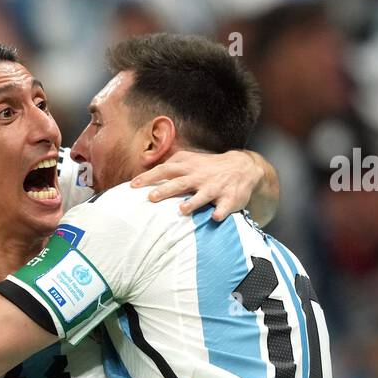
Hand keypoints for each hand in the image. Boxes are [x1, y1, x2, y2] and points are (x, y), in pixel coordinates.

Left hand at [130, 149, 262, 221]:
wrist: (243, 167)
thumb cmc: (209, 167)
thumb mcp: (191, 160)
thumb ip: (171, 165)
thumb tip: (146, 171)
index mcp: (189, 167)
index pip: (165, 170)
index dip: (149, 177)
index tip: (133, 186)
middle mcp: (200, 176)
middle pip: (180, 183)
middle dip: (166, 189)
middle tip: (151, 197)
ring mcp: (215, 187)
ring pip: (202, 195)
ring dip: (193, 202)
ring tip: (182, 210)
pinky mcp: (230, 198)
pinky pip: (225, 206)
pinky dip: (221, 211)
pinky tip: (215, 217)